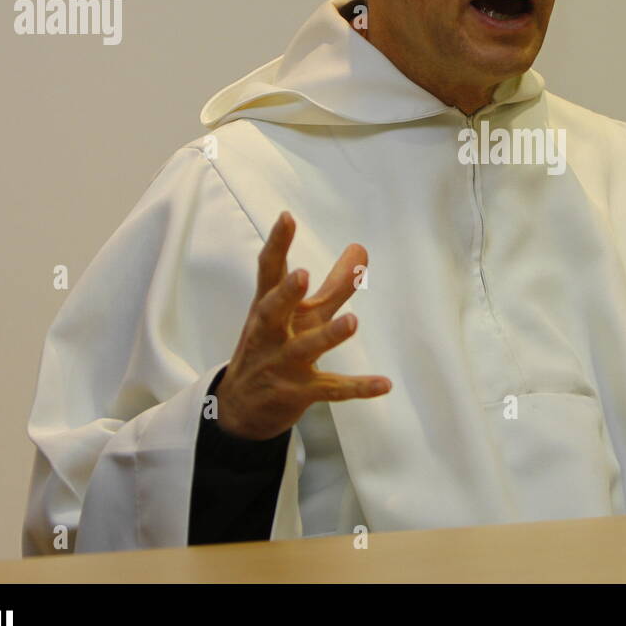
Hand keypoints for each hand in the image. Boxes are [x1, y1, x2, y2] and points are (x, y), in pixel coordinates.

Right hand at [215, 212, 389, 440]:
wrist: (241, 407)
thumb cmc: (274, 346)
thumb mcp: (302, 314)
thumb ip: (335, 283)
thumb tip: (361, 248)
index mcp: (268, 309)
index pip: (269, 272)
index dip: (277, 245)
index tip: (286, 218)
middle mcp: (271, 334)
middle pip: (274, 310)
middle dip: (287, 294)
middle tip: (302, 275)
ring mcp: (283, 364)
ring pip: (306, 349)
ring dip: (328, 336)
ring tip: (352, 321)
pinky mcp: (299, 393)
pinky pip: (332, 389)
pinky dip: (358, 388)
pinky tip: (385, 384)